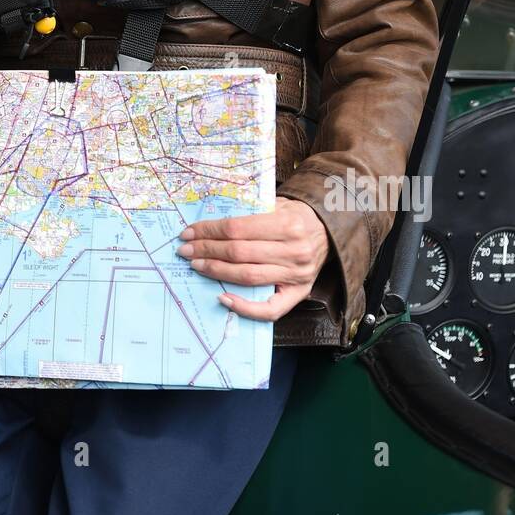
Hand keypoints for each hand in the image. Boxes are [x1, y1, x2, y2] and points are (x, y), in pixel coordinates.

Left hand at [177, 197, 330, 321]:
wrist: (329, 232)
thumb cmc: (295, 216)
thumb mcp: (276, 204)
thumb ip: (250, 212)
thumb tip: (210, 222)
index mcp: (287, 223)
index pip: (237, 228)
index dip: (209, 231)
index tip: (188, 233)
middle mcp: (293, 250)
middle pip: (239, 253)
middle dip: (206, 251)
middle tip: (185, 250)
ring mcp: (297, 275)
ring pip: (248, 277)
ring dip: (216, 272)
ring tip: (196, 265)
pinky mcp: (299, 293)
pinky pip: (270, 310)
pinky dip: (244, 307)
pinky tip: (223, 297)